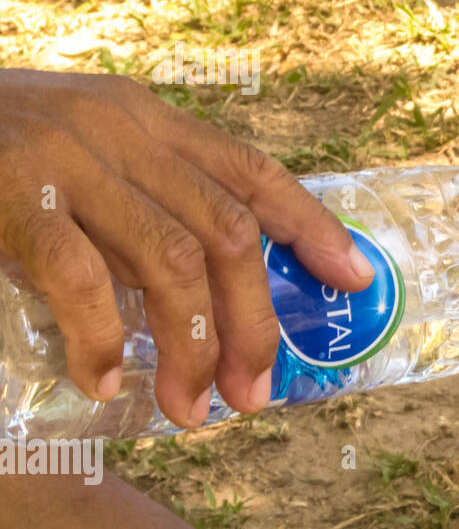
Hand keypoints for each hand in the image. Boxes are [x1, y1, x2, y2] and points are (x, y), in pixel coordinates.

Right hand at [0, 70, 372, 426]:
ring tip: (197, 410)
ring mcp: (65, 157)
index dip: (312, 226)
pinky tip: (106, 383)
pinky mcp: (11, 195)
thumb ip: (142, 200)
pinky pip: (81, 280)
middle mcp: (119, 129)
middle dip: (254, 323)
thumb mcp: (80, 151)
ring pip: (172, 263)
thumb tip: (210, 291)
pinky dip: (104, 339)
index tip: (355, 278)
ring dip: (195, 349)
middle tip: (257, 395)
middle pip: (227, 234)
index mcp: (146, 117)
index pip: (253, 172)